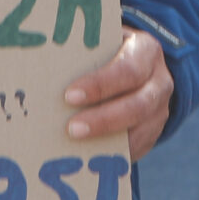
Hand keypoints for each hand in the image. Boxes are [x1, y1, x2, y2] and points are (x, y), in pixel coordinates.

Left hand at [64, 28, 174, 159]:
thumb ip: (81, 50)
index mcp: (145, 50)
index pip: (127, 70)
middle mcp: (160, 81)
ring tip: (76, 144)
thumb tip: (38, 61)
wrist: (139, 64)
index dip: (100, 85)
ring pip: (141, 130)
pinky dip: (115, 154)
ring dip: (108, 139)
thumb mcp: (102, 42)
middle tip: (71, 128)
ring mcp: (160, 109)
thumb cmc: (108, 51)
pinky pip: (138, 147)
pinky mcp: (154, 131)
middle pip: (137, 105)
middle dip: (103, 119)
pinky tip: (90, 157)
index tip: (69, 96)